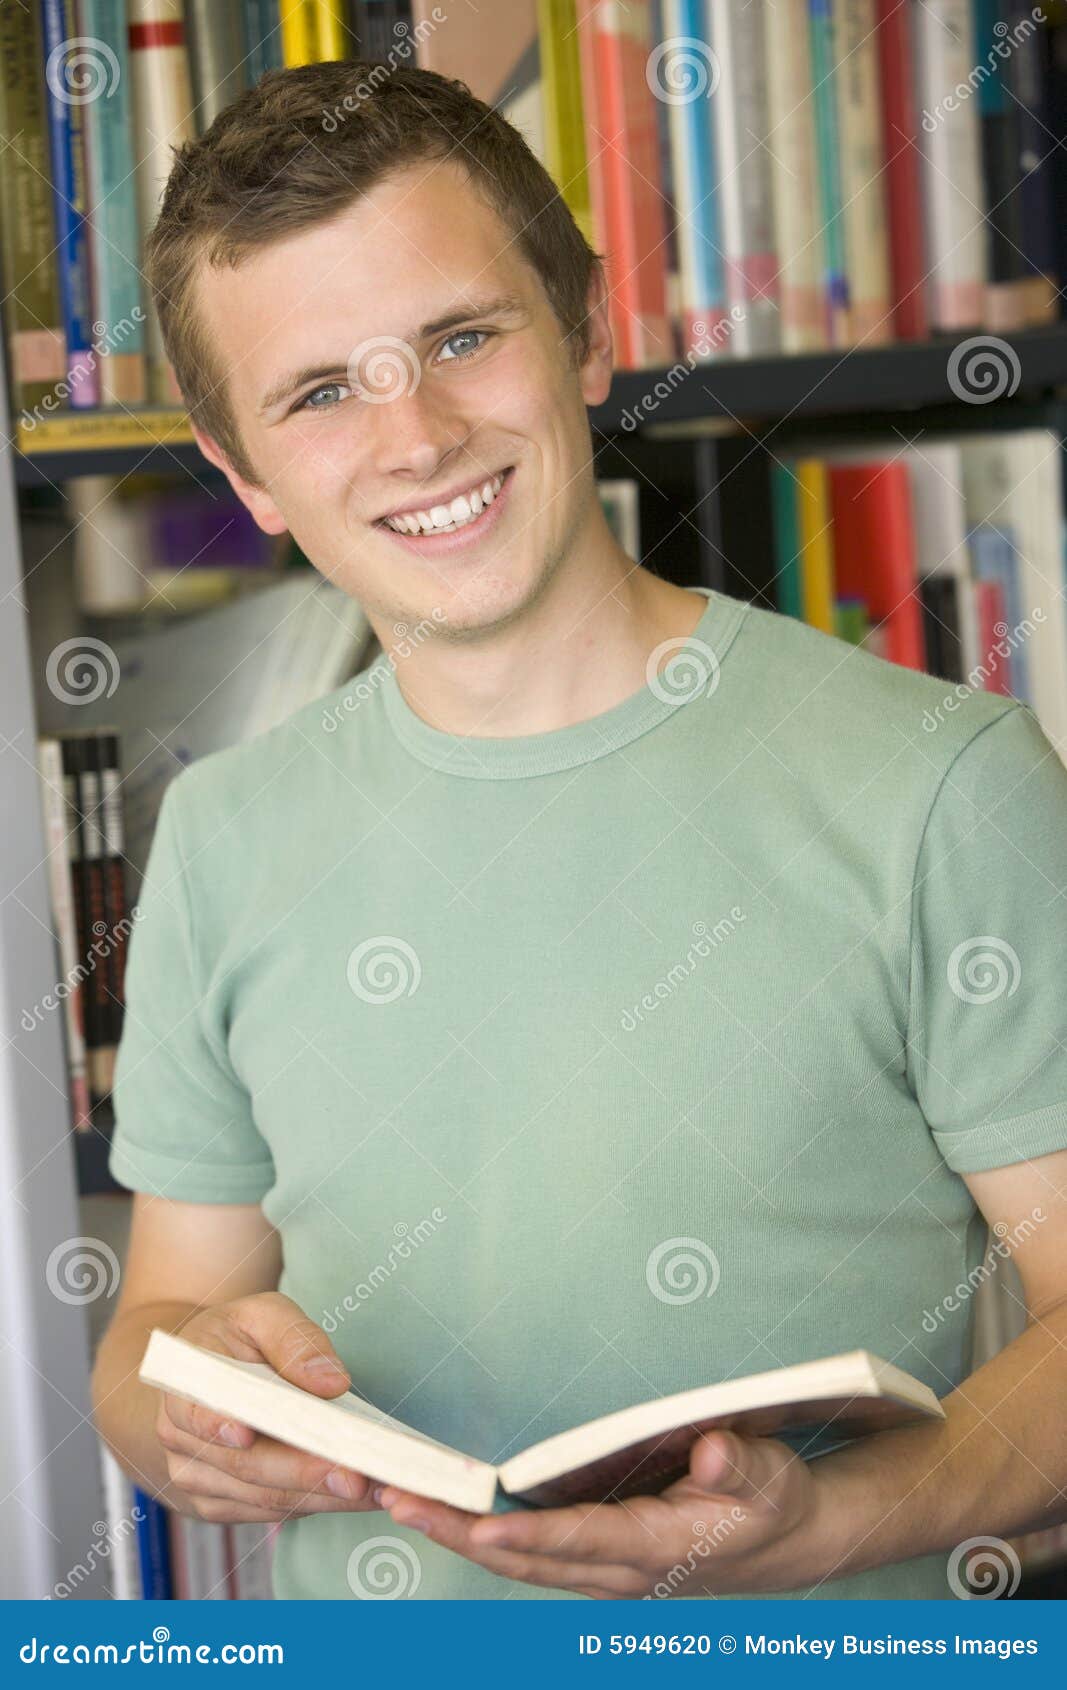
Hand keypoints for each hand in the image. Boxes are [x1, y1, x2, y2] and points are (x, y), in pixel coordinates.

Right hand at [153, 1292, 374, 1523]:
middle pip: (246, 1465)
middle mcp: (180, 1439)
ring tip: (374, 1488)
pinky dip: (315, 1504)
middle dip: (303, 1472)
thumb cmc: (237, 1340)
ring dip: (321, 1497)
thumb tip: (330, 1382)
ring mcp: (197, 1478)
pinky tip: (355, 1496)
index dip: (218, 1425)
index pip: (197, 1411)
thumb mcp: (261, 1315)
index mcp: (186, 1384)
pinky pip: (270, 1512)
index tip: (248, 1434)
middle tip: (354, 1476)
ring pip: (263, 1497)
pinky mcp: (219, 1505)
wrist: (204, 1375)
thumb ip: (293, 1339)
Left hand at [378, 1429, 827, 1598]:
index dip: (528, 1535)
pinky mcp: (593, 1556)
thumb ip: (739, 1464)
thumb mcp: (770, 1479)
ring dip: (456, 1534)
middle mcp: (616, 1569)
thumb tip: (711, 1449)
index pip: (577, 1541)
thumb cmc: (773, 1503)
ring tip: (397, 1500)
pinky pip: (526, 1553)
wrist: (783, 1542)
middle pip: (524, 1558)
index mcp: (654, 1548)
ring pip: (515, 1560)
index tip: (478, 1522)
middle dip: (457, 1533)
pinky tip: (445, 1511)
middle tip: (397, 1500)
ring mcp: (600, 1568)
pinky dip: (480, 1535)